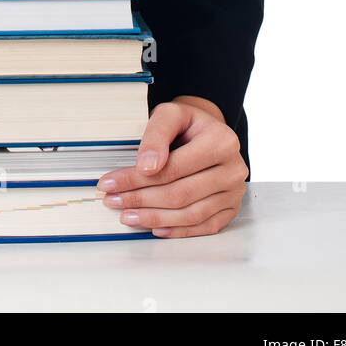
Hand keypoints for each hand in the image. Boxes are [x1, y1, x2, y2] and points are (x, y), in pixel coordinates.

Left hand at [96, 96, 248, 237]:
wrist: (207, 130)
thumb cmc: (189, 123)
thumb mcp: (170, 115)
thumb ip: (156, 135)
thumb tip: (147, 167)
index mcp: (222, 142)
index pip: (172, 169)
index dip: (137, 179)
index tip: (111, 183)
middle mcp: (233, 169)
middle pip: (180, 194)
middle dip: (141, 200)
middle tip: (114, 200)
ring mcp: (234, 192)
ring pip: (191, 215)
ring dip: (155, 218)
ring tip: (128, 215)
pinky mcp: (231, 208)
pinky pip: (204, 226)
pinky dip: (178, 230)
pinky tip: (155, 227)